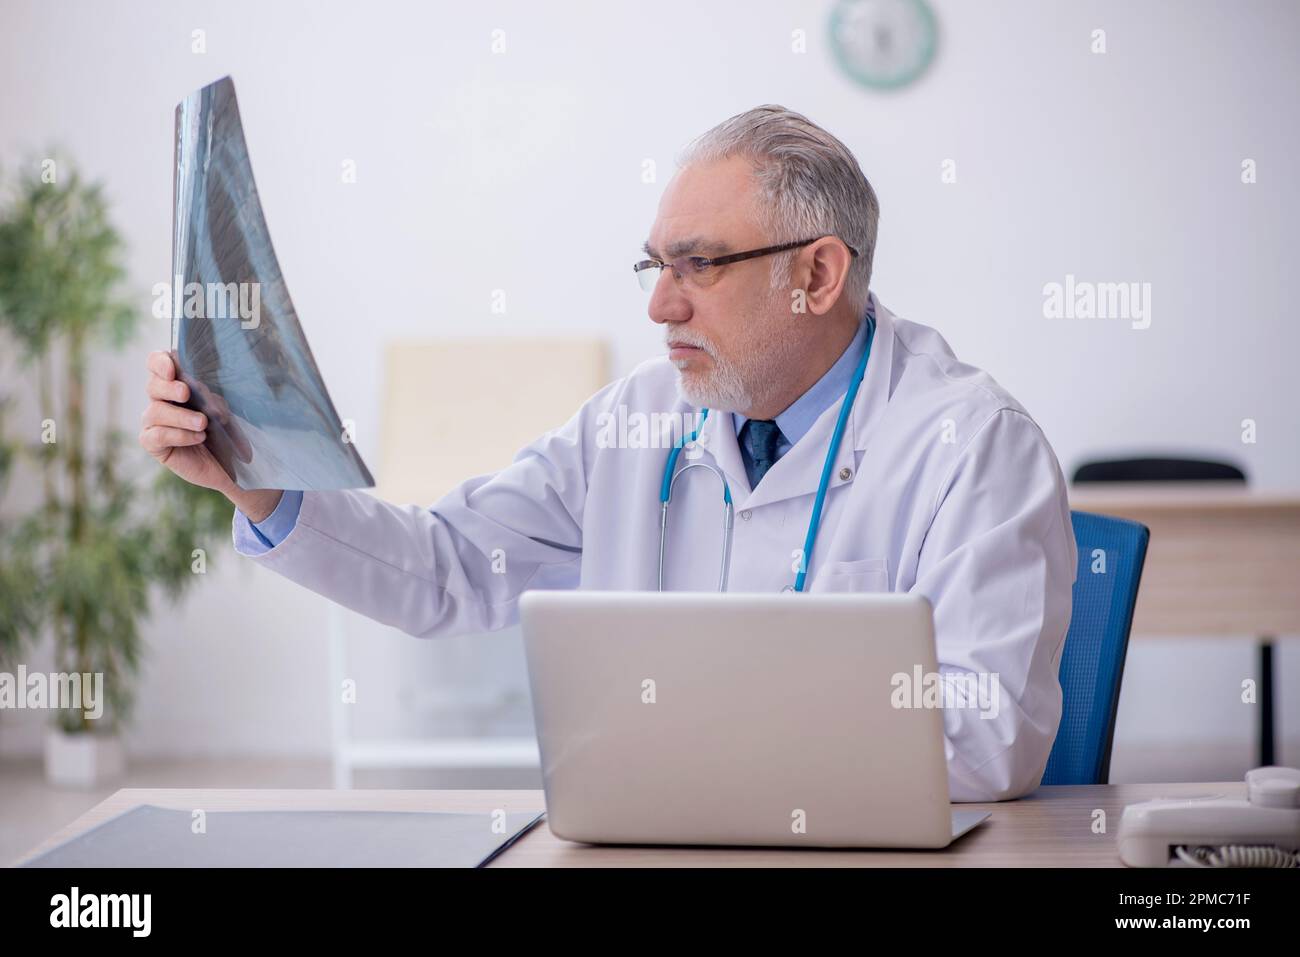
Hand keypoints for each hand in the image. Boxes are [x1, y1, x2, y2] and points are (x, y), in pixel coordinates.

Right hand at [139, 350, 281, 519]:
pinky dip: (179, 435)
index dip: (160, 362)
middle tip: (185, 393)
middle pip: (153, 385)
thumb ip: (212, 399)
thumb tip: (202, 390)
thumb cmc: (224, 433)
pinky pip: (157, 435)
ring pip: (156, 411)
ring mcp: (153, 422)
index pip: (157, 364)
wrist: (227, 466)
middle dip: (168, 387)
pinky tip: (198, 437)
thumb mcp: (224, 412)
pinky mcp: (153, 444)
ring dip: (180, 416)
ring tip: (202, 423)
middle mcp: (160, 400)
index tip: (173, 368)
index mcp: (175, 384)